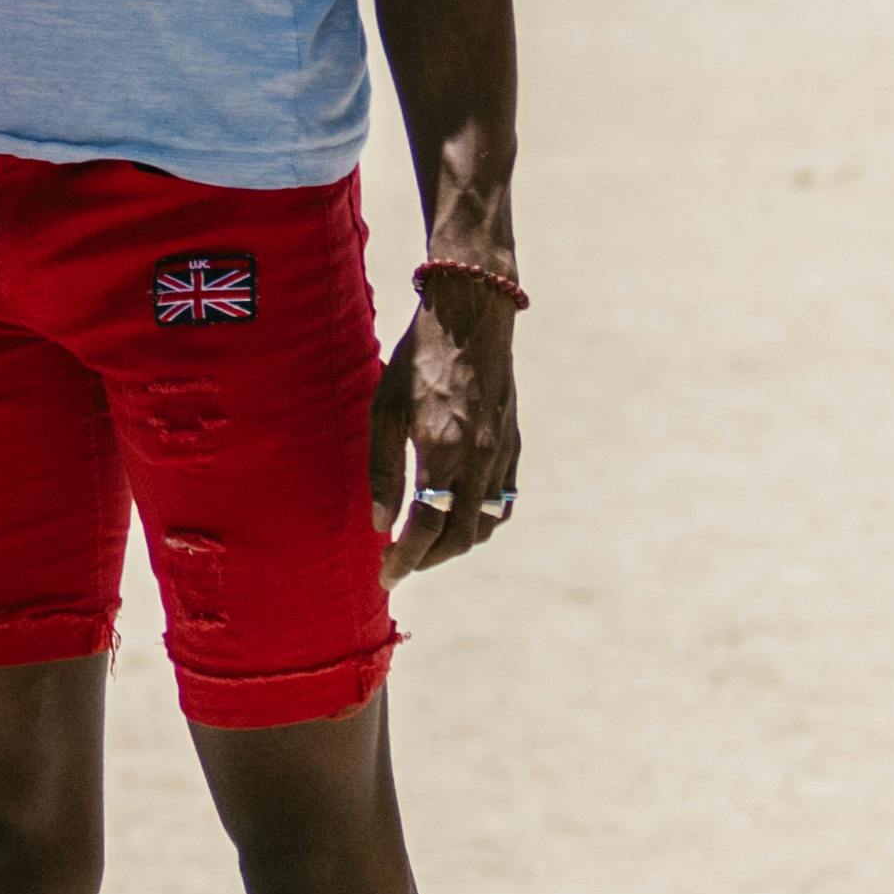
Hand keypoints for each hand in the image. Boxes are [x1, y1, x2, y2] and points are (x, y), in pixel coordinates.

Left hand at [368, 278, 519, 581]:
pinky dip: (482, 521)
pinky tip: (460, 518)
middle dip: (428, 560)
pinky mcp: (513, 444)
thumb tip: (380, 522)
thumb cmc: (419, 359)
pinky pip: (504, 500)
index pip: (426, 527)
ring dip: (455, 544)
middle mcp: (478, 460)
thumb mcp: (385, 408)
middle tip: (401, 565)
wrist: (472, 318)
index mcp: (442, 451)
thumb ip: (383, 468)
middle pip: (459, 536)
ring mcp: (501, 454)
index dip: (405, 558)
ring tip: (425, 546)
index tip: (387, 575)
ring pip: (485, 523)